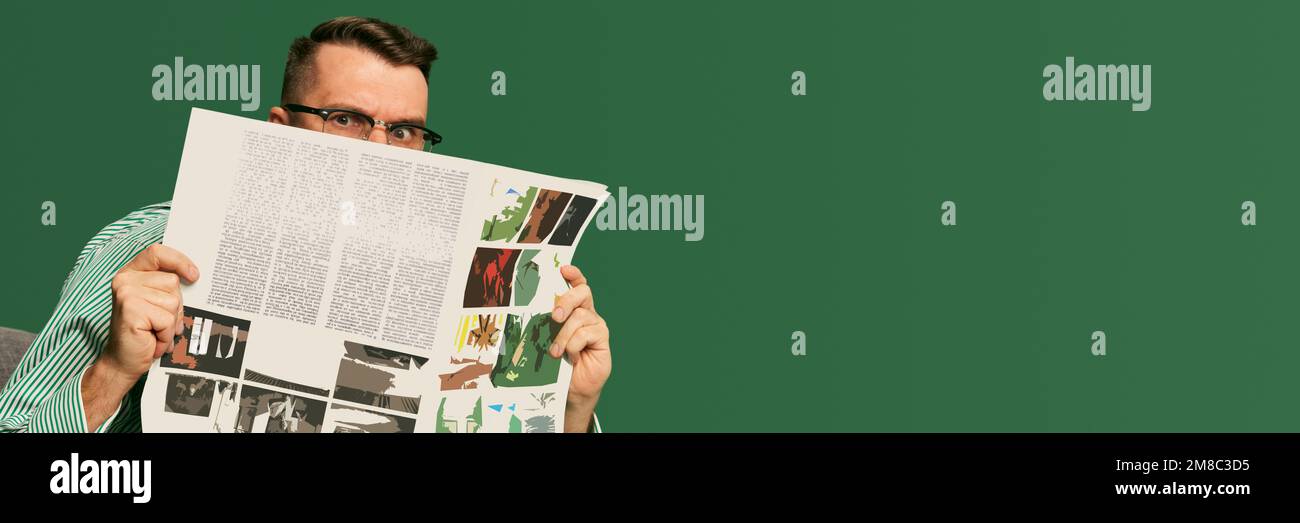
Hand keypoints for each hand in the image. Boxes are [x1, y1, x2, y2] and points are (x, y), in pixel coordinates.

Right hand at [83, 243, 198, 429]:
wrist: (123, 362)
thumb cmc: (144, 333)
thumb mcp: (156, 304)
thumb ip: (167, 288)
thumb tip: (194, 276)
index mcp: (131, 274)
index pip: (157, 252)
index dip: (178, 260)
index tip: (194, 275)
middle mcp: (125, 280)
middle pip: (172, 282)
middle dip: (176, 307)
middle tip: (160, 323)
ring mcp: (126, 294)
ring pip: (173, 302)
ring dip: (170, 323)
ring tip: (155, 332)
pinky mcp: (131, 310)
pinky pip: (167, 319)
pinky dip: (165, 334)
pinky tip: (152, 339)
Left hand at [549, 265, 610, 431]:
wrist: (571, 388)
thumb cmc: (558, 362)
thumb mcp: (549, 339)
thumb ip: (549, 324)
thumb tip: (538, 311)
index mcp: (574, 309)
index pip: (578, 285)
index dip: (574, 275)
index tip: (564, 269)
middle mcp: (587, 313)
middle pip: (582, 293)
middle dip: (566, 300)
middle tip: (554, 317)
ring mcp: (596, 325)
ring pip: (580, 317)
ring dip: (563, 336)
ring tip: (555, 352)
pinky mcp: (602, 339)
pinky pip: (587, 334)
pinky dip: (574, 346)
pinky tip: (573, 357)